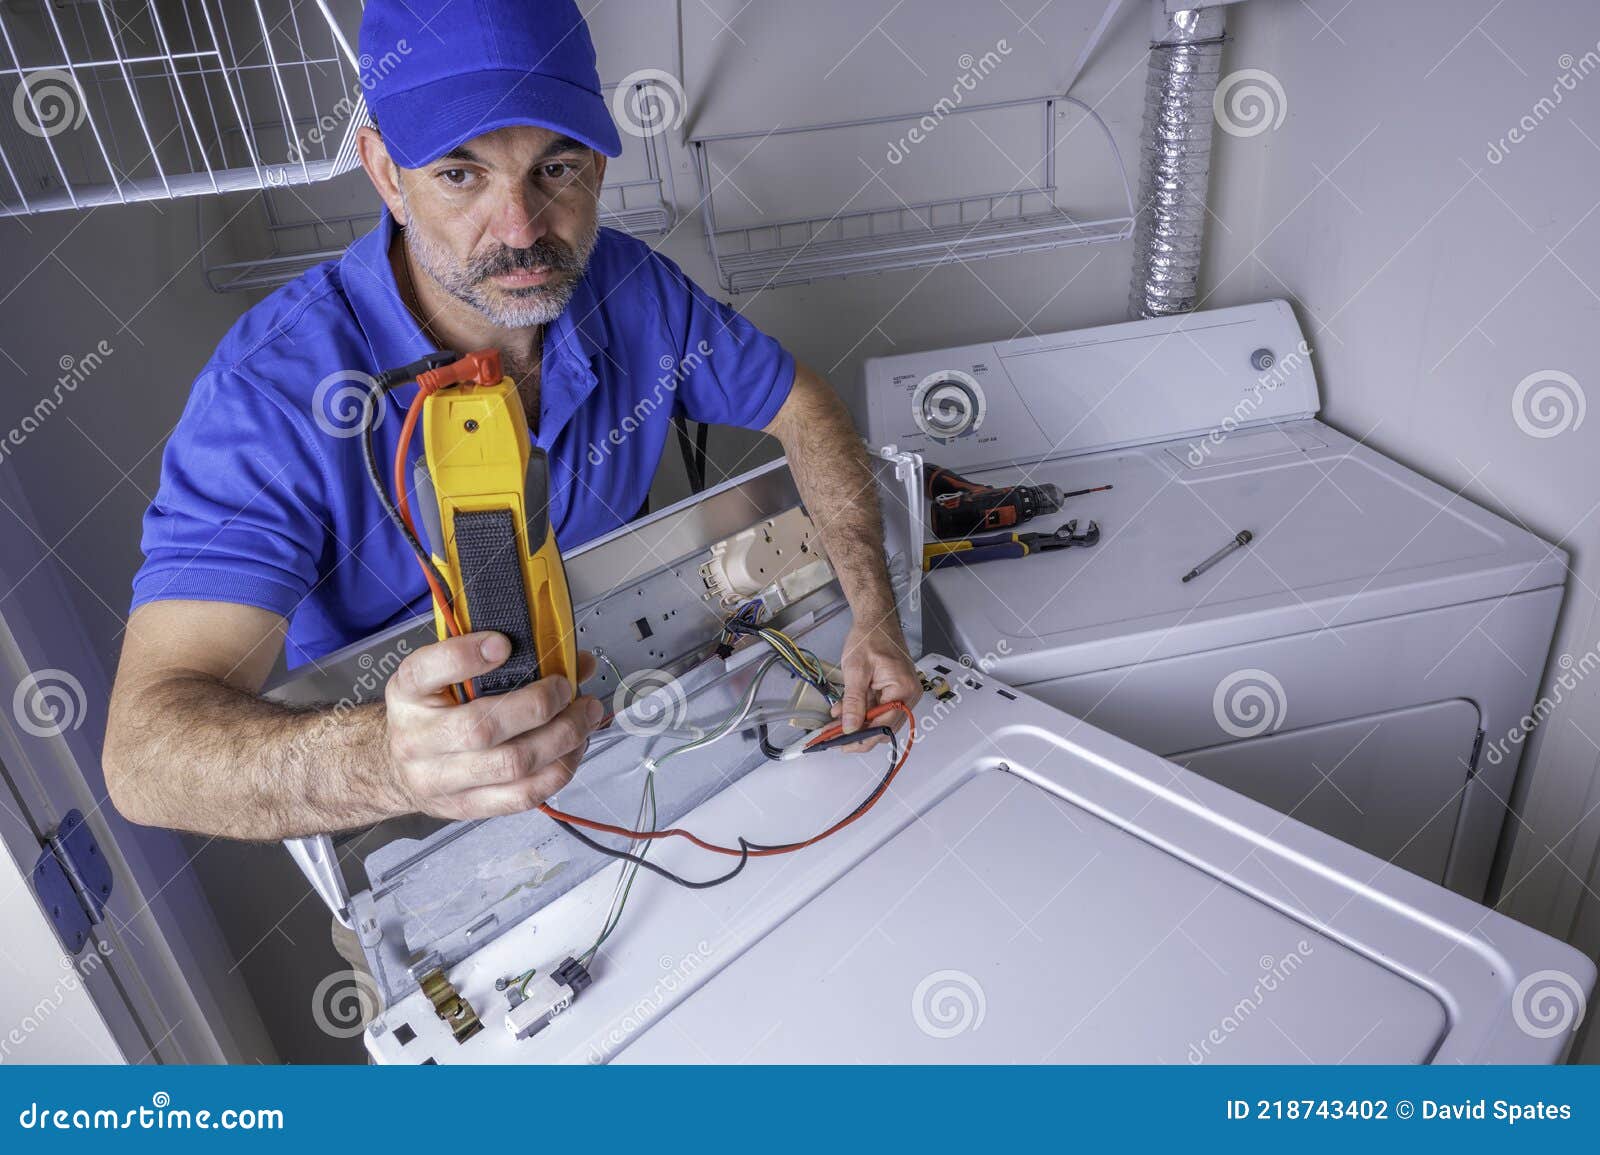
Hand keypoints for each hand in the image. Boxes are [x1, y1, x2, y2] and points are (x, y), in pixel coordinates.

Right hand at [384, 632, 601, 819]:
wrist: (398, 769)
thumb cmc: (430, 714)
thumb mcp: (443, 676)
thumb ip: (497, 659)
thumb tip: (573, 659)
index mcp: (407, 694)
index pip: (425, 670)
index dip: (465, 655)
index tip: (503, 643)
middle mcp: (417, 738)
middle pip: (482, 727)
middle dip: (539, 705)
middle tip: (566, 688)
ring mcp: (440, 779)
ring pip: (511, 764)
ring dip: (561, 738)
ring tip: (583, 717)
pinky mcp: (467, 807)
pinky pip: (522, 796)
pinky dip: (558, 770)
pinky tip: (572, 749)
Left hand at [832, 615, 922, 752]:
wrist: (876, 620)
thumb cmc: (870, 638)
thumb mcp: (856, 671)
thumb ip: (854, 702)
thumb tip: (850, 728)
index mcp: (903, 689)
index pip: (885, 725)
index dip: (863, 738)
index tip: (842, 744)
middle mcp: (908, 695)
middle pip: (884, 727)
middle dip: (858, 733)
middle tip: (834, 738)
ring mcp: (902, 694)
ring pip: (879, 720)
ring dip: (857, 723)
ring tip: (834, 726)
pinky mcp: (894, 692)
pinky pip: (877, 709)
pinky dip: (860, 712)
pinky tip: (842, 713)